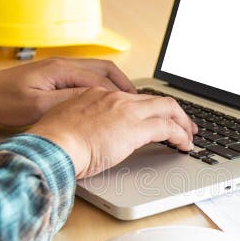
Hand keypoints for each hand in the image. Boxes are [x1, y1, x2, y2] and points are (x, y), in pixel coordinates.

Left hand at [0, 57, 134, 125]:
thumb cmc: (2, 100)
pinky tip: (106, 100)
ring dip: (116, 86)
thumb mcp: (37, 107)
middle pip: (107, 70)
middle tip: (141, 103)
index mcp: (61, 70)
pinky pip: (88, 78)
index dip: (122, 95)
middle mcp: (64, 65)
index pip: (102, 80)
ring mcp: (60, 69)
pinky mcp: (56, 76)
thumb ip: (67, 103)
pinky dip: (103, 88)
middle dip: (126, 86)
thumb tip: (95, 103)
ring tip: (130, 102)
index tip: (137, 106)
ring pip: (99, 72)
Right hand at [29, 89, 196, 178]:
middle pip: (153, 99)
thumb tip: (83, 138)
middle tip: (183, 124)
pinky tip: (184, 146)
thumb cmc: (51, 142)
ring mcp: (126, 111)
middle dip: (172, 112)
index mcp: (96, 95)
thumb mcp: (65, 126)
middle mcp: (114, 98)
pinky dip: (180, 136)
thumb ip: (79, 126)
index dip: (147, 108)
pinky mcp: (136, 128)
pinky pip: (168, 128)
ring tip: (188, 136)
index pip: (130, 98)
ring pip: (166, 109)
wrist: (52, 146)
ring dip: (181, 123)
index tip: (153, 118)